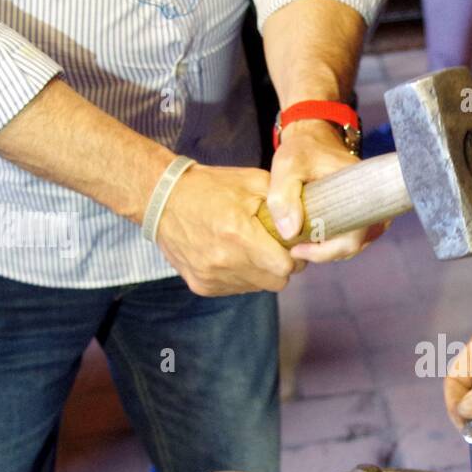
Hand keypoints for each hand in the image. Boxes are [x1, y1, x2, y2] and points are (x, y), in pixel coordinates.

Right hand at [155, 163, 299, 295]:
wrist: (162, 200)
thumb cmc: (210, 188)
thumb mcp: (251, 182)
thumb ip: (284, 201)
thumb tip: (308, 220)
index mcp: (239, 234)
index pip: (286, 266)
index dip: (294, 256)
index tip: (290, 244)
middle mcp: (225, 261)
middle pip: (276, 282)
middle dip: (281, 266)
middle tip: (274, 247)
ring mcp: (212, 277)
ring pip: (257, 287)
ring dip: (261, 272)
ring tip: (250, 248)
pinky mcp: (202, 286)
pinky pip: (236, 288)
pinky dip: (241, 276)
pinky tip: (232, 255)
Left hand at [266, 120, 384, 262]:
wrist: (314, 136)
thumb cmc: (302, 149)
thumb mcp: (287, 165)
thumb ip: (283, 195)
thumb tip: (290, 233)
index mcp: (363, 191)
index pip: (354, 237)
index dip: (326, 252)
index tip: (297, 250)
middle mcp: (374, 202)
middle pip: (356, 244)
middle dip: (325, 252)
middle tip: (296, 247)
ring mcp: (371, 208)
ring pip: (356, 242)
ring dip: (330, 248)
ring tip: (303, 240)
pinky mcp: (364, 210)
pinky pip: (355, 235)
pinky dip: (335, 241)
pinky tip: (315, 235)